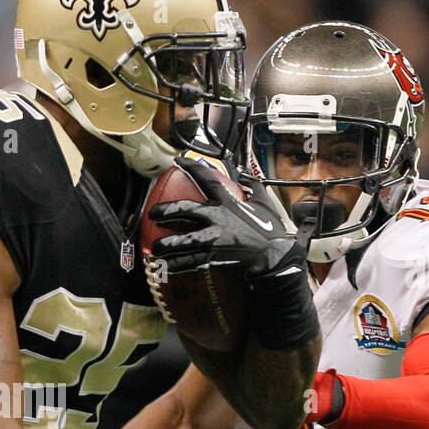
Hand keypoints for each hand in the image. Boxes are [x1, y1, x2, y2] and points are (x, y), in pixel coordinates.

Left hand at [151, 157, 309, 281]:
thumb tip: (247, 175)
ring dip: (166, 244)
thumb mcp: (264, 204)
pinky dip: (177, 264)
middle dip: (165, 211)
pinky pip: (190, 261)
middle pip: (185, 210)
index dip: (191, 168)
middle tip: (153, 213)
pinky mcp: (214, 256)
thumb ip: (253, 188)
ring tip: (155, 248)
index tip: (177, 161)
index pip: (207, 179)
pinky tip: (166, 266)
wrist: (275, 257)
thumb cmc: (271, 232)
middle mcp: (218, 218)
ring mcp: (215, 238)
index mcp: (228, 203)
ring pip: (183, 239)